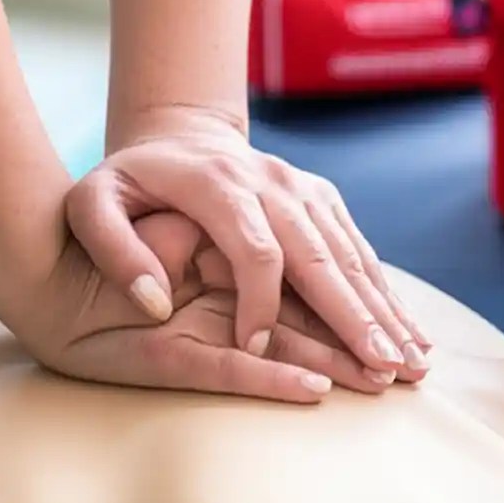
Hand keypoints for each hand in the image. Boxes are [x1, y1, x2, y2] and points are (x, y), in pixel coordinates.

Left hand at [65, 112, 429, 379]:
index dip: (259, 302)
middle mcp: (274, 184)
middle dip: (355, 317)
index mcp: (221, 186)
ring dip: (385, 310)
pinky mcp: (322, 199)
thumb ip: (114, 248)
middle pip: (321, 257)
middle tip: (382, 367)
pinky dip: (385, 292)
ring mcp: (305, 190)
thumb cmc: (129, 181)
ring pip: (350, 256)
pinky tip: (408, 329)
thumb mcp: (90, 203)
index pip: (255, 250)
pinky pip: (357, 249)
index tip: (257, 350)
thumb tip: (154, 301)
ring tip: (413, 360)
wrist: (179, 135)